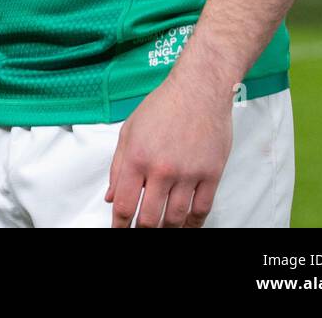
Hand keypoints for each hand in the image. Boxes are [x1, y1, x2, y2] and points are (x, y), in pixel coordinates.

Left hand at [106, 71, 233, 226]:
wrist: (198, 90)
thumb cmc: (163, 106)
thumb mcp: (129, 131)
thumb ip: (117, 166)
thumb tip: (110, 196)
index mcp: (137, 157)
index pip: (123, 203)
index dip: (119, 223)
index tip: (119, 230)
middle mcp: (161, 168)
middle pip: (149, 217)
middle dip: (142, 229)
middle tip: (140, 231)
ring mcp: (188, 174)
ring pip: (176, 218)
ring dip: (167, 229)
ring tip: (161, 229)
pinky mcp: (211, 175)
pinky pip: (202, 210)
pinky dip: (193, 224)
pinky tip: (186, 226)